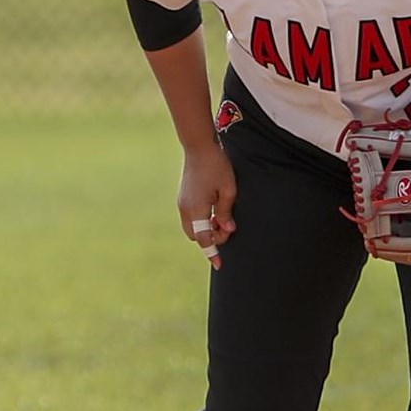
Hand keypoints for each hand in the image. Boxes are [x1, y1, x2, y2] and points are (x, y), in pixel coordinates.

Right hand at [179, 140, 236, 269]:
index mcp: (197, 209)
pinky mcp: (183, 198)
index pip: (204, 239)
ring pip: (192, 228)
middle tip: (226, 226)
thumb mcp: (228, 190)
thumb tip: (227, 229)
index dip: (213, 252)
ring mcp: (182, 203)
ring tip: (220, 216)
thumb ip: (226, 212)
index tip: (219, 264)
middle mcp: (185, 209)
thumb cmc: (216, 166)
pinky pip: (190, 218)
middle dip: (210, 237)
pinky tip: (213, 209)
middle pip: (196, 236)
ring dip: (205, 228)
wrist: (199, 146)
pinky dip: (201, 220)